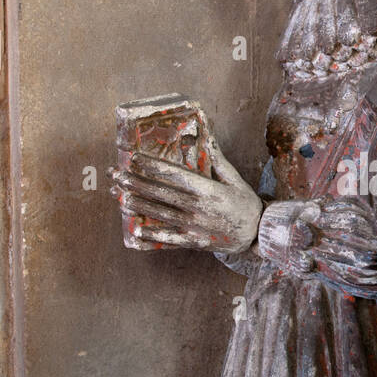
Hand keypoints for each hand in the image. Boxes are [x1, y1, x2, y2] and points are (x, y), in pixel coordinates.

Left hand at [109, 134, 262, 250]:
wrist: (258, 234)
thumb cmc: (246, 204)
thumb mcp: (235, 179)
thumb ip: (218, 159)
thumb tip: (207, 134)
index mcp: (208, 190)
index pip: (174, 175)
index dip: (152, 166)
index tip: (135, 158)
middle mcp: (198, 208)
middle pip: (161, 193)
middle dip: (137, 183)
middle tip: (118, 174)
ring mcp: (194, 226)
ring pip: (160, 214)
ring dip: (138, 204)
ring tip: (120, 195)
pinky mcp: (194, 242)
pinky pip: (169, 238)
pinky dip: (152, 235)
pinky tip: (136, 230)